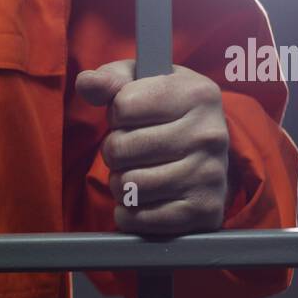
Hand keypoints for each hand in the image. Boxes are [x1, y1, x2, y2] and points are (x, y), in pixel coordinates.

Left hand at [75, 60, 229, 234]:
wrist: (209, 156)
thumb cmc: (168, 113)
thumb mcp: (145, 84)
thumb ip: (111, 79)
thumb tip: (87, 83)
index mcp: (198, 94)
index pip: (122, 106)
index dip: (117, 114)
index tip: (132, 118)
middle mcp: (210, 134)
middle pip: (120, 148)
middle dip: (115, 151)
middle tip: (132, 151)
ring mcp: (209, 175)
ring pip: (127, 185)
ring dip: (120, 184)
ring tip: (138, 173)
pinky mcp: (202, 212)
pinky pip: (138, 218)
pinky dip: (129, 213)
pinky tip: (145, 199)